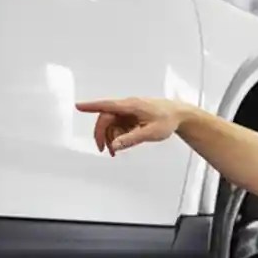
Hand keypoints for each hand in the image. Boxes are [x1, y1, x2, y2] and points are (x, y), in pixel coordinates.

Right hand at [75, 97, 191, 156]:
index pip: (107, 106)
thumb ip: (131, 139)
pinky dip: (118, 135)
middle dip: (101, 134)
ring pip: (111, 123)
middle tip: (102, 150)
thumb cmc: (167, 120)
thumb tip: (114, 145)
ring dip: (110, 137)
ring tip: (115, 152)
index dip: (91, 106)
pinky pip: (118, 125)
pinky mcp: (131, 116)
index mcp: (131, 106)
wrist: (179, 115)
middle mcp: (127, 106)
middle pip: (106, 118)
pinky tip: (123, 143)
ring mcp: (129, 111)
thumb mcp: (151, 133)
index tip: (78, 106)